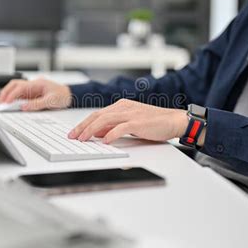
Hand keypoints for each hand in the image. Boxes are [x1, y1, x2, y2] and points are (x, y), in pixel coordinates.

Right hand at [0, 79, 71, 110]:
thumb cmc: (63, 95)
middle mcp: (33, 85)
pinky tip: (12, 105)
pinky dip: (15, 99)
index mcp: (37, 83)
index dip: (11, 95)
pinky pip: (21, 95)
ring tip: (4, 105)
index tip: (6, 102)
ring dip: (9, 95)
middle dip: (6, 92)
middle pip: (14, 85)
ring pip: (16, 89)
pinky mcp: (33, 94)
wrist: (71, 95)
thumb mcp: (51, 101)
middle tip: (1, 102)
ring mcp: (32, 89)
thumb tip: (23, 107)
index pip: (19, 87)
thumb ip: (36, 104)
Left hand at [68, 99, 188, 143]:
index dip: (84, 123)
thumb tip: (98, 134)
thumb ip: (114, 127)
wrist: (174, 120)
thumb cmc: (154, 123)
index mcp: (121, 106)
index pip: (97, 114)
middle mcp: (124, 107)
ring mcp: (131, 113)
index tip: (75, 132)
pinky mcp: (139, 122)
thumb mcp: (130, 124)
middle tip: (73, 136)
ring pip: (105, 120)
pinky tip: (105, 141)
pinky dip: (111, 134)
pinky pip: (121, 128)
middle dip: (83, 126)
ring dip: (92, 130)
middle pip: (97, 116)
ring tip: (84, 139)